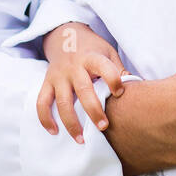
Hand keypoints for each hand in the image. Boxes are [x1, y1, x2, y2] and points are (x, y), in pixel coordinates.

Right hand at [37, 22, 126, 142]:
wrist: (66, 36)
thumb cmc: (93, 49)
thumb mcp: (108, 52)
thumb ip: (117, 69)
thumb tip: (134, 89)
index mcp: (92, 57)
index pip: (103, 67)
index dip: (113, 80)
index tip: (121, 93)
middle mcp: (74, 67)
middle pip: (83, 90)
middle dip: (93, 110)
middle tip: (104, 127)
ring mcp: (58, 76)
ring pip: (62, 101)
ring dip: (71, 122)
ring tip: (82, 139)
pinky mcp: (47, 82)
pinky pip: (42, 102)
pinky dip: (46, 118)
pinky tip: (55, 132)